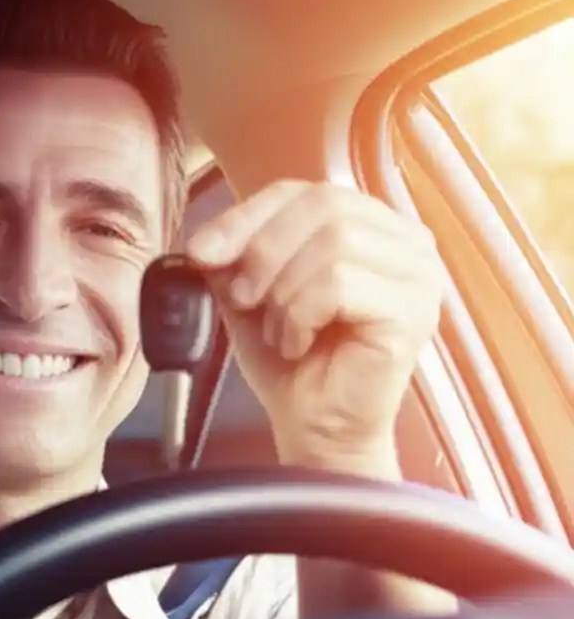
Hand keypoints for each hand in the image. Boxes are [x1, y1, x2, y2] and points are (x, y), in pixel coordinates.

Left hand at [186, 180, 446, 475]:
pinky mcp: (412, 311)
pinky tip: (298, 344)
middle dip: (263, 252)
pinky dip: (301, 315)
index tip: (201, 251)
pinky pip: (339, 284)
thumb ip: (234, 255)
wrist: (314, 427)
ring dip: (284, 291)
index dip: (246, 216)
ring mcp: (418, 276)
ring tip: (279, 330)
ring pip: (333, 243)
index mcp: (370, 225)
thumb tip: (206, 236)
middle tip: (243, 298)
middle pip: (322, 206)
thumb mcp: (250, 293)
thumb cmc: (291, 362)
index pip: (303, 191)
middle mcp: (406, 242)